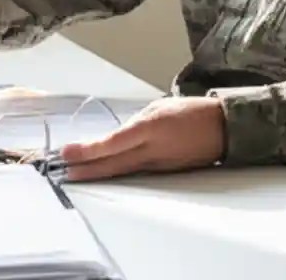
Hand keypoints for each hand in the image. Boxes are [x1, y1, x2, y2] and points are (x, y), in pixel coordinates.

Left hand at [59, 97, 225, 181]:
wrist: (223, 129)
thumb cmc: (190, 112)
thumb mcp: (159, 109)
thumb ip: (135, 125)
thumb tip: (115, 138)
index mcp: (150, 128)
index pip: (113, 143)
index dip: (88, 151)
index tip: (66, 153)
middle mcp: (152, 151)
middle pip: (112, 165)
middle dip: (85, 169)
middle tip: (61, 171)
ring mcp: (158, 166)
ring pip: (121, 173)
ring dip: (96, 174)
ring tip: (74, 175)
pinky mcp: (164, 175)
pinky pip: (134, 175)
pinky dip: (115, 175)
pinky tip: (101, 175)